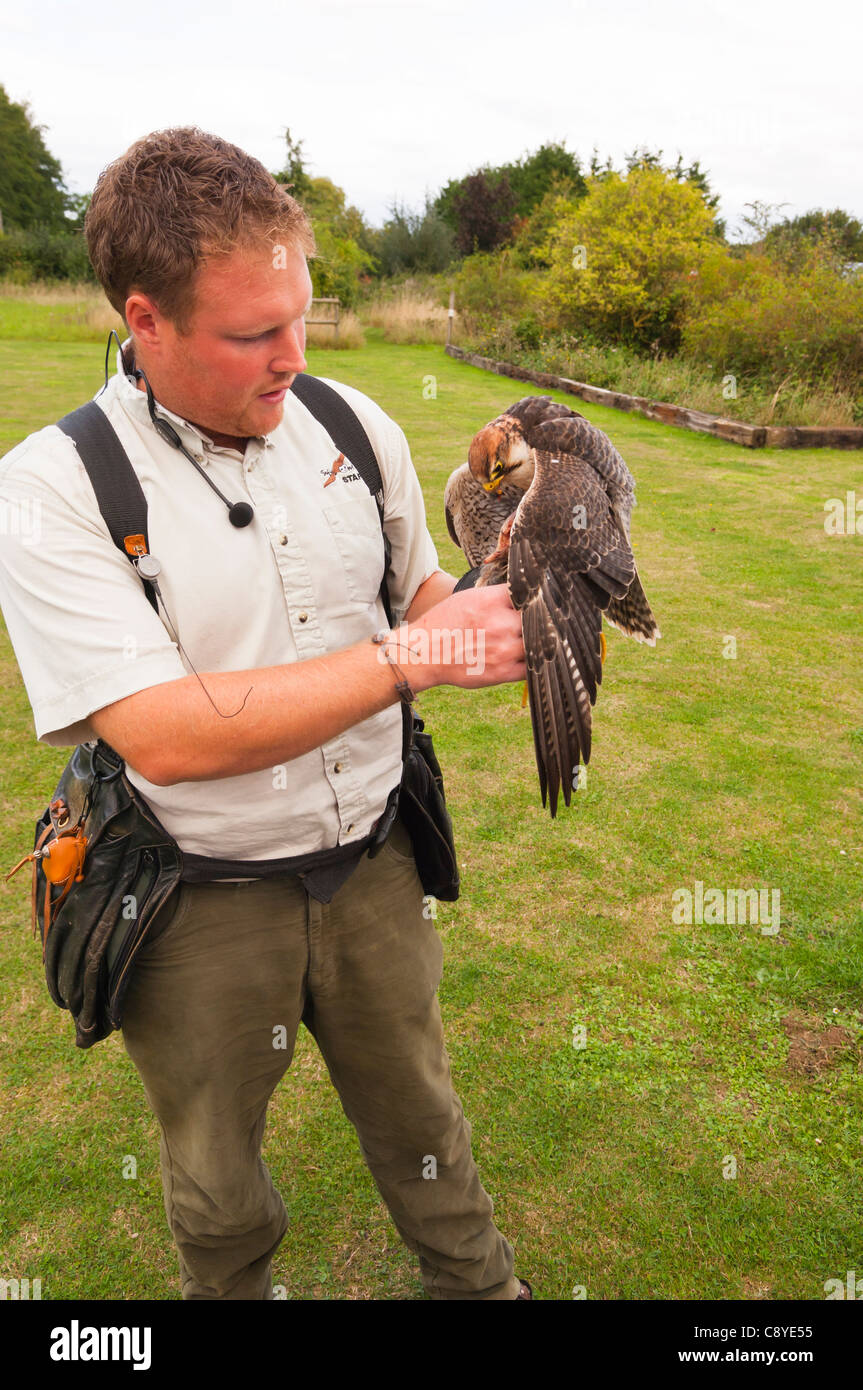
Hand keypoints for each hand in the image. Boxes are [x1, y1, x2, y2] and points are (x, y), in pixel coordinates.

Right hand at [390, 583, 525, 691]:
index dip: (535, 598)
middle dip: (538, 620)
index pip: (528, 593)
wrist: (425, 654)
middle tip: (537, 622)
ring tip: (531, 641)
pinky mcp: (503, 672)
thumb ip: (498, 597)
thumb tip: (524, 596)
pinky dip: (533, 662)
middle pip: (538, 618)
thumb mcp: (470, 598)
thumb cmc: (446, 623)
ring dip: (537, 642)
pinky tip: (527, 658)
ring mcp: (504, 649)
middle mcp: (500, 624)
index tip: (536, 601)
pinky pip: (531, 667)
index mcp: (491, 601)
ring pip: (538, 643)